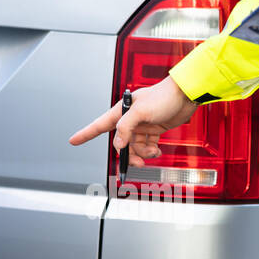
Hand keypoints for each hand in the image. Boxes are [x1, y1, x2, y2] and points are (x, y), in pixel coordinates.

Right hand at [68, 76, 198, 165]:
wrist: (185, 95)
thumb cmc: (163, 96)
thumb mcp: (141, 111)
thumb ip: (126, 127)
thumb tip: (118, 143)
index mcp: (121, 111)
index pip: (99, 125)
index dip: (85, 134)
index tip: (73, 141)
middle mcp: (129, 119)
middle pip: (120, 143)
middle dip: (127, 154)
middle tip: (135, 163)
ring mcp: (141, 126)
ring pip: (134, 147)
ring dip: (143, 153)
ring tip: (153, 152)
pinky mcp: (153, 130)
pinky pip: (146, 146)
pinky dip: (151, 151)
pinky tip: (157, 150)